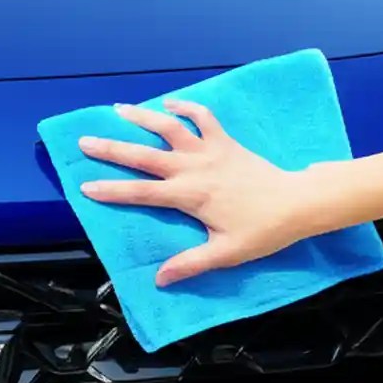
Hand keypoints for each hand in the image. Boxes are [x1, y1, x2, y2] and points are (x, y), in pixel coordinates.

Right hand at [78, 101, 316, 286]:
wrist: (298, 203)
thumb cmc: (262, 230)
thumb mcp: (225, 252)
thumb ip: (190, 264)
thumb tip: (159, 279)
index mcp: (189, 195)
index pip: (141, 193)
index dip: (112, 192)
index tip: (85, 187)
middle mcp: (192, 168)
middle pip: (144, 155)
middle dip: (112, 148)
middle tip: (84, 141)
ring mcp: (208, 150)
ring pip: (168, 127)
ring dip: (142, 117)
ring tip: (117, 110)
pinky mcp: (225, 141)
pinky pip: (202, 117)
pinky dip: (186, 107)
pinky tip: (169, 102)